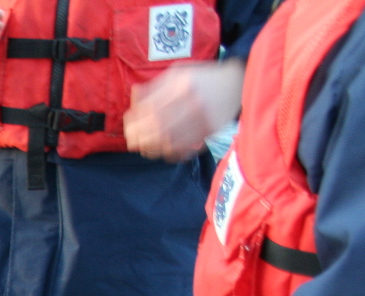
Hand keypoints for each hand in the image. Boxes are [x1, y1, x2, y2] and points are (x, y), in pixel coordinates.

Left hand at [124, 61, 244, 161]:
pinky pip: (186, 147)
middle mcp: (192, 101)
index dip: (135, 121)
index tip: (128, 126)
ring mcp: (202, 117)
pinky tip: (162, 151)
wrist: (236, 82)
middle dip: (140, 137)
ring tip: (144, 148)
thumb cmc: (201, 78)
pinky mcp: (210, 129)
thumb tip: (134, 96)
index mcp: (181, 84)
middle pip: (157, 127)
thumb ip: (155, 85)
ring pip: (170, 141)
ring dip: (152, 148)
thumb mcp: (177, 72)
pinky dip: (170, 153)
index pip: (150, 109)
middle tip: (132, 141)